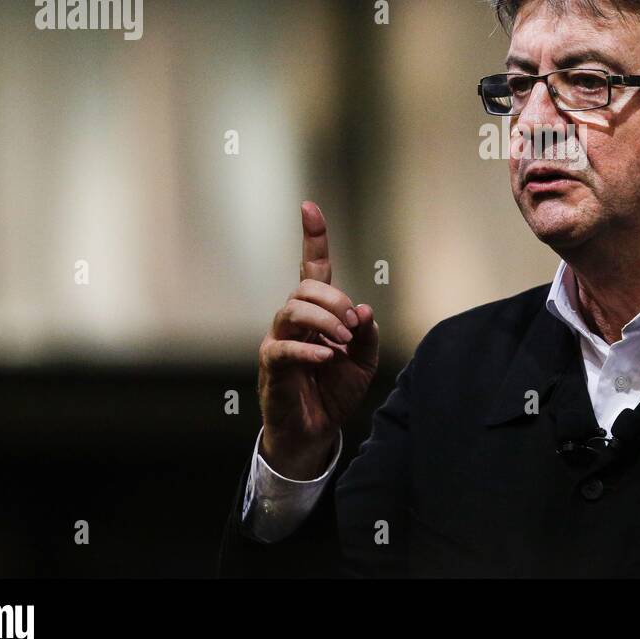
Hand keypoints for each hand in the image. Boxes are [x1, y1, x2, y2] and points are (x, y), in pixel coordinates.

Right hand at [257, 201, 378, 479]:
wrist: (316, 431)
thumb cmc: (335, 391)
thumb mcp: (364, 361)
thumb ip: (367, 334)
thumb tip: (364, 309)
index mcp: (317, 313)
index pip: (313, 267)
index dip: (312, 237)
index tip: (309, 207)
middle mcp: (294, 320)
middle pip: (306, 286)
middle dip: (335, 299)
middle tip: (353, 326)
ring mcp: (279, 340)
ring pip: (293, 309)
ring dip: (324, 320)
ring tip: (342, 342)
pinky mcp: (272, 365)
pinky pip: (285, 348)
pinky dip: (309, 350)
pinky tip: (326, 357)